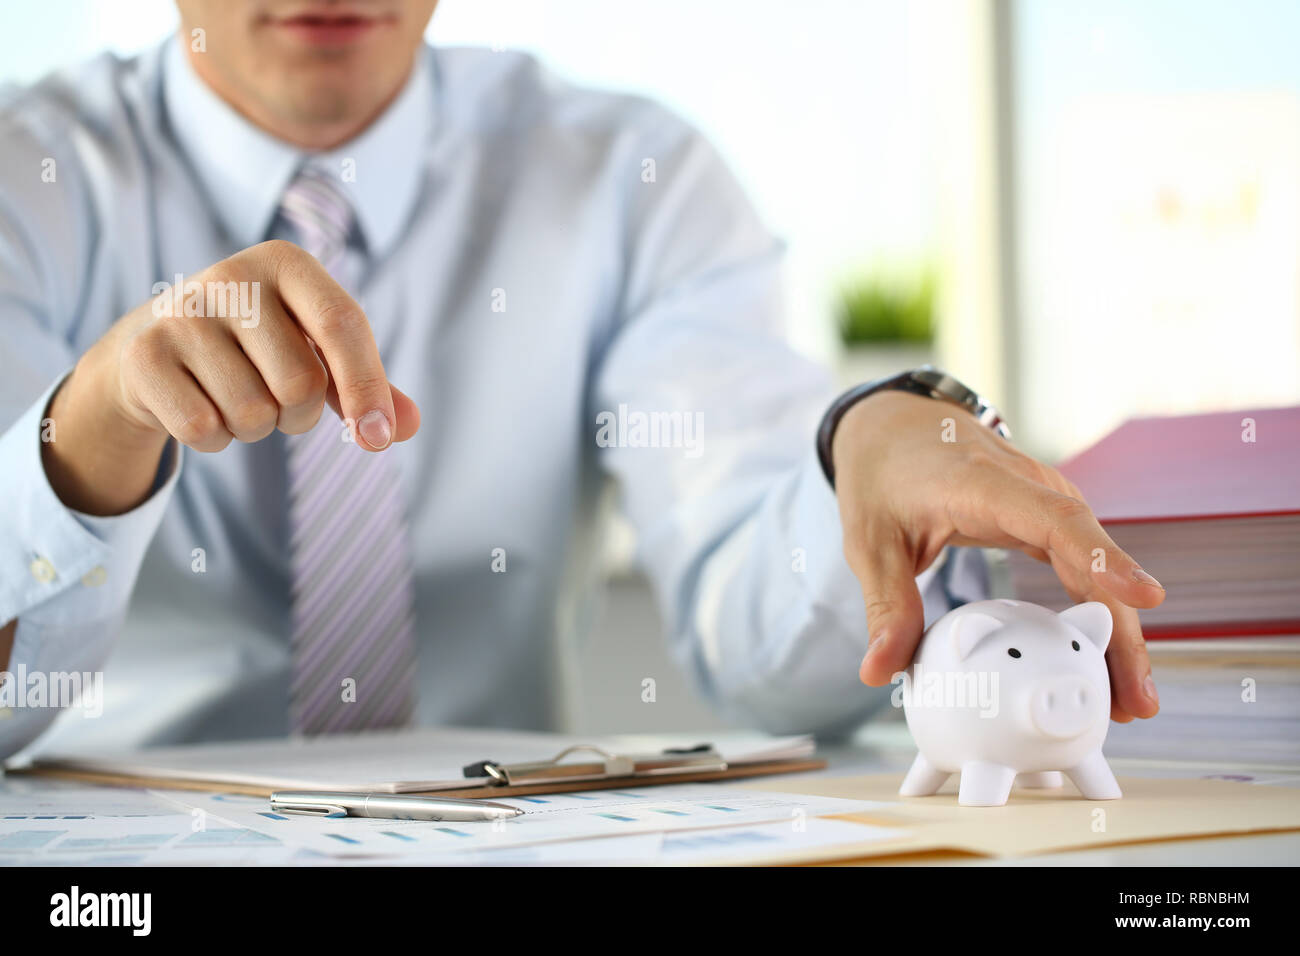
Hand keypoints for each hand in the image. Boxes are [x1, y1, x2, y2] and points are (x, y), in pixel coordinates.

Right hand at [42, 240, 419, 515]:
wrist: (157, 348)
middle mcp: (230, 276)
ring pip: (252, 414)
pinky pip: (203, 429)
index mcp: (286, 263)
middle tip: (275, 396)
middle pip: (300, 384)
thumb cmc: (258, 349)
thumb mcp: (316, 353)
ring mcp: (181, 313)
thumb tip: (406, 426)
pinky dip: (214, 439)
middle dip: (298, 414)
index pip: (341, 324)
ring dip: (255, 428)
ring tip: (234, 395)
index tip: (378, 438)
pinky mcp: (144, 354)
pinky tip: (200, 406)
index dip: (366, 387)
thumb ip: (368, 387)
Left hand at [832, 390, 1164, 721]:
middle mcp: (1028, 488)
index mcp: (984, 485)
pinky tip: (1104, 664)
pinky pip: (1082, 566)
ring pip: (1095, 567)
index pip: (1057, 520)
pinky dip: (1097, 613)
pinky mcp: (1044, 519)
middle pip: (1091, 556)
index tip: (1145, 597)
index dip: (1103, 558)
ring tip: (1132, 701)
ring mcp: (1043, 501)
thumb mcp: (870, 541)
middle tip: (1138, 699)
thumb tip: (878, 672)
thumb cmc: (883, 475)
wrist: (892, 426)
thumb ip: (885, 605)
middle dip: (1121, 629)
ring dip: (1117, 631)